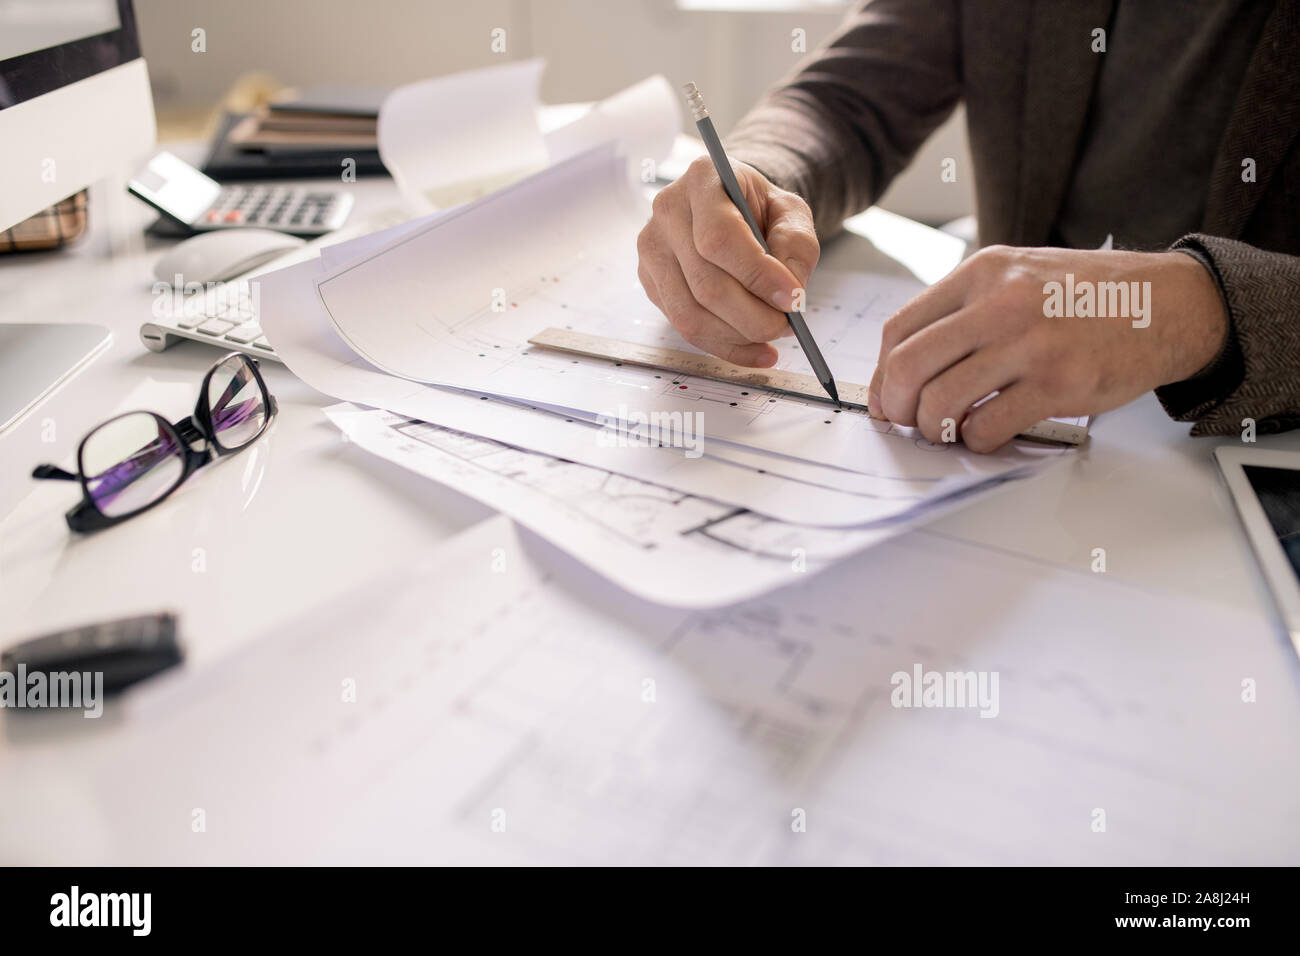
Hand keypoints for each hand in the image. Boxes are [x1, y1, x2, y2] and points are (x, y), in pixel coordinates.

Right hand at [636, 157, 819, 366]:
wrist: (731, 208)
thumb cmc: (760, 208)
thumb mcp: (791, 212)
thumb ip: (797, 245)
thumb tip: (789, 292)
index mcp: (702, 179)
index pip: (719, 238)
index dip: (757, 275)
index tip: (792, 299)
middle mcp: (667, 212)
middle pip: (705, 284)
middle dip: (753, 316)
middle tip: (787, 325)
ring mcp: (652, 249)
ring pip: (690, 315)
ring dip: (738, 336)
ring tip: (772, 335)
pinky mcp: (650, 282)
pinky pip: (685, 328)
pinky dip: (725, 347)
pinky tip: (755, 350)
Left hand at [868, 246, 1228, 451]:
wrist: (1169, 302)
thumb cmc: (1088, 295)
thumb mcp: (1017, 275)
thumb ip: (964, 311)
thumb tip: (906, 367)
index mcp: (982, 273)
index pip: (898, 329)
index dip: (881, 374)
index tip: (887, 397)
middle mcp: (999, 303)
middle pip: (907, 367)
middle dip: (897, 407)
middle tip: (909, 421)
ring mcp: (1029, 344)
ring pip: (940, 402)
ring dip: (935, 429)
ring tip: (951, 429)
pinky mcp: (1057, 383)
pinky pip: (986, 428)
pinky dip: (977, 441)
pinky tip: (990, 432)